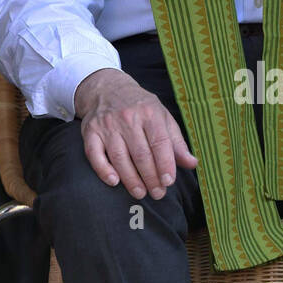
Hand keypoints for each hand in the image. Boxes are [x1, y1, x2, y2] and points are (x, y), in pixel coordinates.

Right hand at [74, 68, 197, 199]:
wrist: (108, 89)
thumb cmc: (141, 107)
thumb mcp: (163, 117)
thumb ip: (177, 142)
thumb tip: (192, 163)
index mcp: (150, 113)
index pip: (160, 142)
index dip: (165, 164)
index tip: (169, 182)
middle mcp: (128, 118)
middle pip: (141, 154)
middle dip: (151, 177)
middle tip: (158, 194)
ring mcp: (107, 125)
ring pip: (120, 158)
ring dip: (131, 179)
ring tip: (140, 193)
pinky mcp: (90, 132)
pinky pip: (95, 154)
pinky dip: (104, 170)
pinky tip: (114, 182)